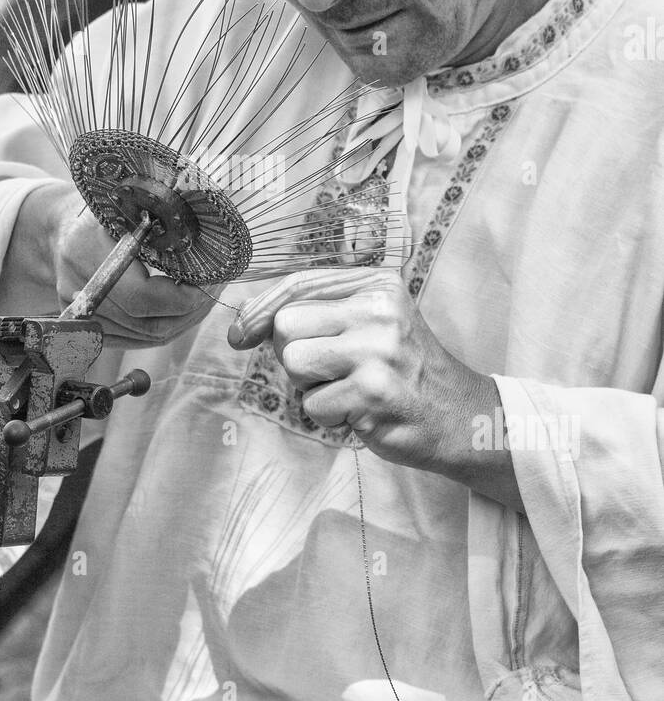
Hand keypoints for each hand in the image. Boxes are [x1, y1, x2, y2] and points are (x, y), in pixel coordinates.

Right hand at [53, 190, 219, 346]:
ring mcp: (84, 318)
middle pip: (149, 324)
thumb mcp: (127, 203)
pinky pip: (139, 339)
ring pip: (149, 336)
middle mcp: (81, 295)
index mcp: (86, 257)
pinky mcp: (92, 331)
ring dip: (185, 319)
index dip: (183, 296)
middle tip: (218, 287)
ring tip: (207, 296)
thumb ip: (158, 219)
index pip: (142, 298)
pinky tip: (186, 309)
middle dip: (193, 309)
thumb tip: (206, 235)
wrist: (59, 231)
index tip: (210, 280)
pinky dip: (168, 326)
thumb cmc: (99, 210)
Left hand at [228, 267, 497, 478]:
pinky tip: (361, 412)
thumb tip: (242, 326)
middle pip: (286, 325)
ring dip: (310, 388)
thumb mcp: (371, 324)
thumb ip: (315, 314)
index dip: (260, 308)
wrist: (461, 417)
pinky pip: (313, 405)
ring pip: (294, 364)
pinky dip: (329, 417)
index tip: (240, 332)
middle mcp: (380, 310)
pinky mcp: (373, 393)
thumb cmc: (404, 372)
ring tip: (347, 390)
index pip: (299, 283)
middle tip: (332, 370)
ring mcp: (378, 351)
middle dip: (294, 355)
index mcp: (378, 284)